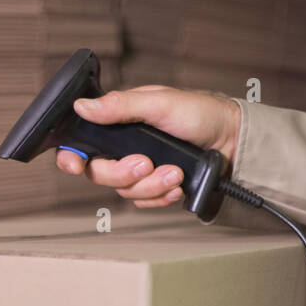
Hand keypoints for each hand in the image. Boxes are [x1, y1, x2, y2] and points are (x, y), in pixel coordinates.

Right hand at [55, 85, 241, 206]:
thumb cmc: (200, 113)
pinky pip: (146, 203)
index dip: (72, 157)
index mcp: (119, 124)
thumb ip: (120, 106)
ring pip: (125, 192)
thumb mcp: (160, 102)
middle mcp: (125, 148)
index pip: (83, 144)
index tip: (75, 164)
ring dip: (152, 186)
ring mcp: (142, 171)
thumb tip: (82, 106)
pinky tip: (179, 183)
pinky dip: (163, 196)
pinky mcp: (157, 189)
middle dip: (123, 173)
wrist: (234, 142)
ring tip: (176, 172)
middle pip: (100, 174)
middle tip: (147, 163)